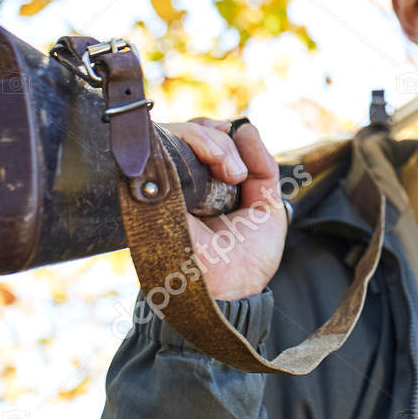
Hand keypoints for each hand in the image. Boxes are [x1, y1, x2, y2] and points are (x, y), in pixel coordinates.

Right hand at [160, 118, 287, 300]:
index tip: (234, 136)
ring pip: (174, 136)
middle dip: (218, 141)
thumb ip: (262, 168)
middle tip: (236, 172)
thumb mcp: (266, 207)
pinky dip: (190, 141)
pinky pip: (160, 147)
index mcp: (201, 186)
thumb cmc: (247, 258)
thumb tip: (245, 128)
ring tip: (230, 172)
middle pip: (187, 134)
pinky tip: (211, 159)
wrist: (230, 290)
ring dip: (209, 142)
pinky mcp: (151, 190)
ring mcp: (162, 186)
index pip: (197, 139)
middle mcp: (178, 183)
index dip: (214, 132)